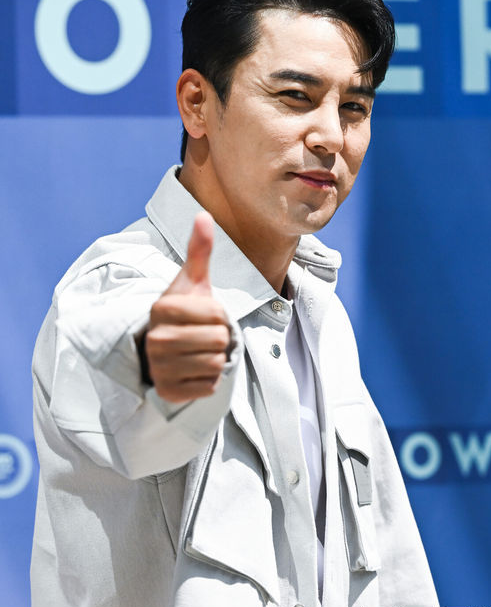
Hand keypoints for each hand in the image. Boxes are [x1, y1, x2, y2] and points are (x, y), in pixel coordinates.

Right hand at [145, 212, 229, 403]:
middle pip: (218, 340)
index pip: (216, 314)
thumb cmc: (184, 311)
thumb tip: (204, 215)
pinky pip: (209, 386)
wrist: (165, 347)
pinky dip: (208, 379)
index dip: (218, 315)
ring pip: (216, 363)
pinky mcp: (168, 392)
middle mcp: (156, 339)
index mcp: (162, 308)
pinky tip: (193, 369)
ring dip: (215, 358)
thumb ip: (199, 251)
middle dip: (218, 337)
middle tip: (202, 335)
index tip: (203, 315)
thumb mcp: (192, 281)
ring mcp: (159, 368)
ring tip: (198, 351)